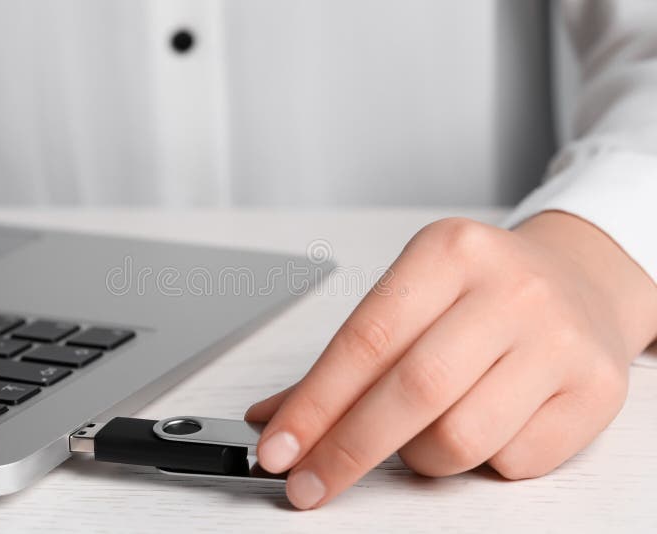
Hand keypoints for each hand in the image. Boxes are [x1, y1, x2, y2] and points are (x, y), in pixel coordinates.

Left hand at [245, 212, 656, 509]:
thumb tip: (271, 419)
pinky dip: (480, 462)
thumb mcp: (411, 300)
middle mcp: (509, 290)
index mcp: (449, 253)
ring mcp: (558, 340)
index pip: (366, 339)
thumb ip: (344, 362)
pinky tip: (484, 425)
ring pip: (461, 438)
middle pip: (412, 391)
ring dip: (420, 456)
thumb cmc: (479, 295)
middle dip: (347, 450)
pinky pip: (512, 461)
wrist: (578, 281)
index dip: (314, 404)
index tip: (278, 449)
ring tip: (420, 434)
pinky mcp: (595, 391)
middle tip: (308, 484)